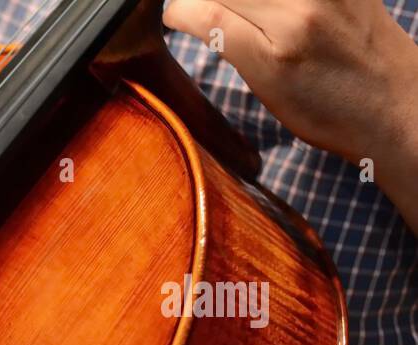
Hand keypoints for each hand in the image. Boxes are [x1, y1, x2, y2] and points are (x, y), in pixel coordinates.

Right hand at [164, 0, 417, 165]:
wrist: (397, 104)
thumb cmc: (330, 109)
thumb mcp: (268, 88)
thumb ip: (230, 42)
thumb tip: (194, 10)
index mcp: (276, 47)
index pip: (206, 10)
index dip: (180, 10)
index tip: (173, 16)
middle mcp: (303, 7)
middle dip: (207, 0)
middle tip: (209, 14)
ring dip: (237, 0)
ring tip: (240, 15)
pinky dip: (270, 1)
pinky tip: (272, 13)